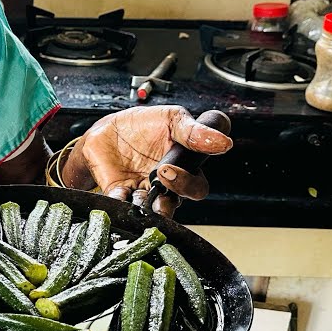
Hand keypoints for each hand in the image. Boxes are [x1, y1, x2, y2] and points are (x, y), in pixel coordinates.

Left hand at [61, 105, 232, 216]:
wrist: (107, 128)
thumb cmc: (144, 124)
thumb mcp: (171, 119)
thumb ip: (193, 132)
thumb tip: (224, 142)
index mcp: (183, 170)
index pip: (196, 187)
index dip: (186, 183)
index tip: (167, 169)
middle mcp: (164, 186)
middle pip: (173, 205)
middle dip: (166, 205)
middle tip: (155, 187)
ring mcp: (141, 191)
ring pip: (147, 211)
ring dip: (143, 209)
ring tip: (136, 201)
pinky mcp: (118, 193)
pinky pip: (119, 203)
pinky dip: (117, 202)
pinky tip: (115, 197)